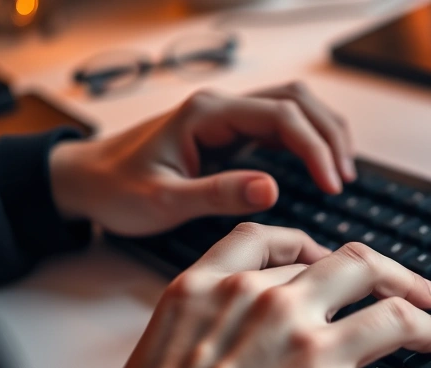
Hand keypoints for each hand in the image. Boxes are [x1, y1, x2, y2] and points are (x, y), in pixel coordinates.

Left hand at [49, 82, 354, 235]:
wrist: (86, 181)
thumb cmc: (117, 191)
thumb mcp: (163, 202)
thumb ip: (218, 195)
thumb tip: (271, 187)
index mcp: (206, 115)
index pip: (281, 118)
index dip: (315, 149)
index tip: (333, 185)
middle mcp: (221, 106)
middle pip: (297, 101)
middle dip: (329, 136)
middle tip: (344, 179)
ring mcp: (227, 116)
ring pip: (294, 105)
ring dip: (324, 132)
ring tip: (341, 170)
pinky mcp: (230, 131)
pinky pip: (281, 122)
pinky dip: (308, 139)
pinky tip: (319, 163)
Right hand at [101, 225, 430, 367]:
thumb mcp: (167, 326)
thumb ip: (213, 301)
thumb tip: (251, 303)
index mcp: (229, 286)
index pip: (288, 244)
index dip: (323, 250)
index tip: (342, 264)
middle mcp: (278, 308)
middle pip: (360, 265)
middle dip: (398, 275)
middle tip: (418, 292)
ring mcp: (313, 354)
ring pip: (397, 317)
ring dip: (427, 326)